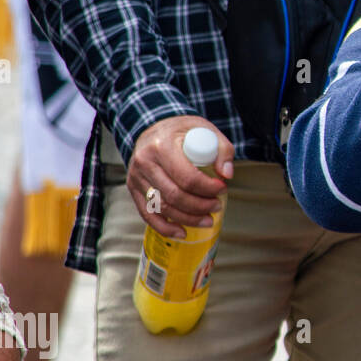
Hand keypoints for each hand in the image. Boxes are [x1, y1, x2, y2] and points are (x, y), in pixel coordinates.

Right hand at [126, 115, 233, 238]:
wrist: (154, 128)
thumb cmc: (181, 130)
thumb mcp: (205, 129)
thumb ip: (222, 149)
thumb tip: (227, 174)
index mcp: (162, 146)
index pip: (186, 176)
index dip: (207, 188)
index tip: (222, 189)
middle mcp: (144, 162)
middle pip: (173, 195)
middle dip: (199, 206)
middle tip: (217, 206)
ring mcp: (136, 177)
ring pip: (161, 207)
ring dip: (187, 218)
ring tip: (207, 220)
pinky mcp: (133, 189)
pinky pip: (147, 214)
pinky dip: (165, 227)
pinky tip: (182, 232)